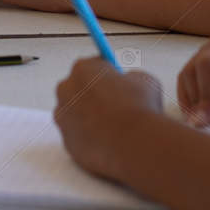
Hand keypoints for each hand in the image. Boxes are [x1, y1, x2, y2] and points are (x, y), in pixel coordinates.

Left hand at [54, 58, 163, 179]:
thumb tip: (130, 84)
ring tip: (116, 126)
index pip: (92, 65)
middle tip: (115, 103)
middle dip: (93, 94)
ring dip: (90, 118)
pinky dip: (92, 139)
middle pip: (78, 88)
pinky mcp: (68, 143)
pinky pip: (80, 138)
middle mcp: (65, 91)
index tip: (116, 79)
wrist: (133, 143)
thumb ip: (131, 79)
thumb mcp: (145, 80)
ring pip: (76, 115)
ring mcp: (63, 119)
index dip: (107, 73)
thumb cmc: (140, 107)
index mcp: (82, 69)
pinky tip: (110, 142)